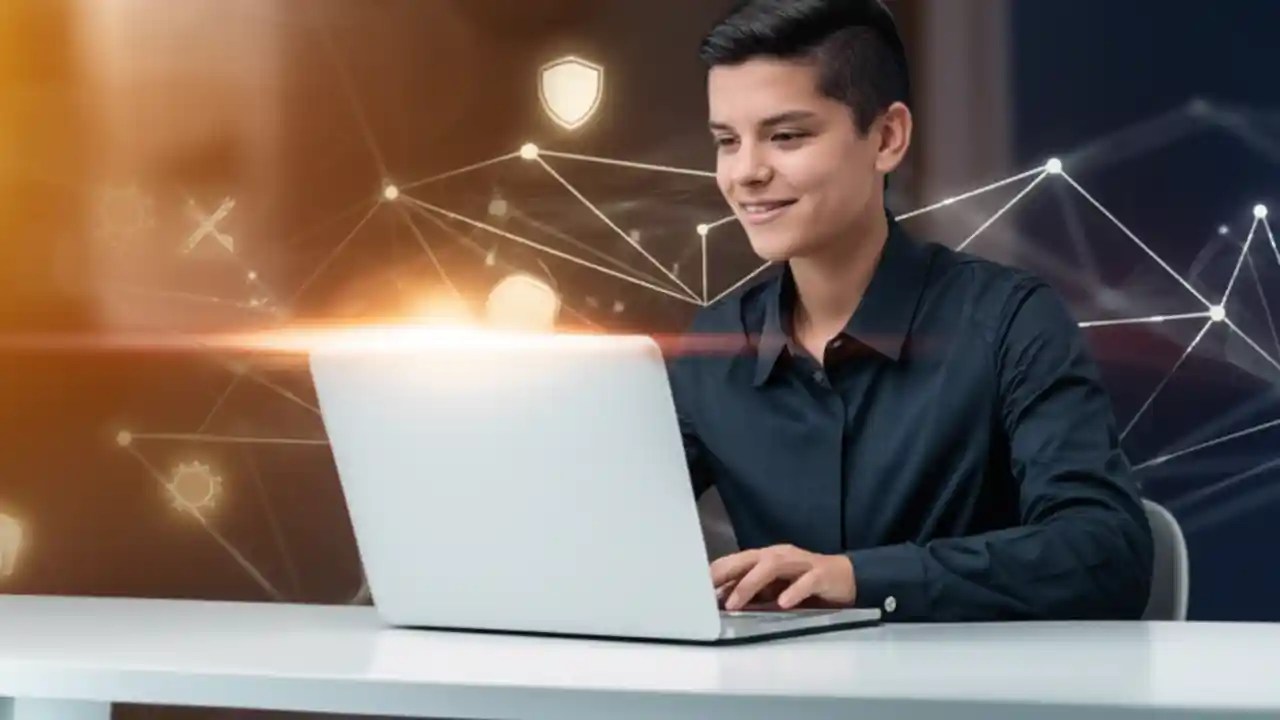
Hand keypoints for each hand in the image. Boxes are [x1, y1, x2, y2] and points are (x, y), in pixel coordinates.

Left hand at [711, 544, 854, 610]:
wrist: (846, 579)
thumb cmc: (806, 584)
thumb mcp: (775, 590)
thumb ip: (753, 593)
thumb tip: (723, 601)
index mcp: (767, 557)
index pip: (736, 561)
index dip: (716, 572)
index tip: (696, 587)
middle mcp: (780, 555)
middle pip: (748, 559)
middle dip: (725, 573)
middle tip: (706, 592)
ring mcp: (800, 563)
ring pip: (771, 567)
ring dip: (750, 585)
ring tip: (734, 603)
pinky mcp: (820, 574)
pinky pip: (805, 581)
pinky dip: (793, 591)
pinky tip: (782, 603)